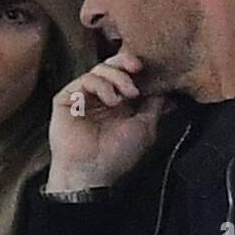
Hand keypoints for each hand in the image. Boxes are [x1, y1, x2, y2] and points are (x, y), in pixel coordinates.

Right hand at [47, 51, 167, 191]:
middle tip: (137, 68)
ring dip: (117, 77)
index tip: (148, 68)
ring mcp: (83, 96)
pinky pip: (84, 79)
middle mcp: (100, 96)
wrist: (93, 172)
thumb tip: (167, 90)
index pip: (126, 74)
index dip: (136, 67)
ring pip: (99, 69)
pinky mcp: (67, 99)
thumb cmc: (118, 155)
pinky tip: (111, 101)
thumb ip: (154, 106)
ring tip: (126, 95)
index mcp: (119, 102)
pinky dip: (101, 85)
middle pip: (112, 65)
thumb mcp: (145, 127)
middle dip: (126, 62)